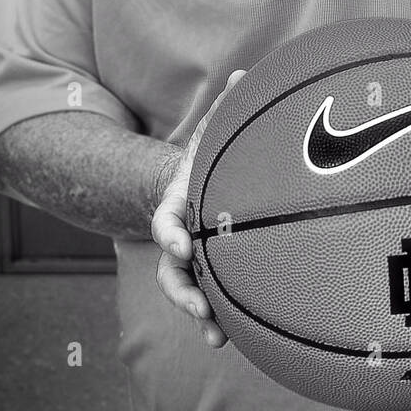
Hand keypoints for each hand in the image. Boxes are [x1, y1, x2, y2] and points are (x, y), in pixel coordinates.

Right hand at [151, 70, 245, 347]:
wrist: (200, 187)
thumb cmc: (211, 159)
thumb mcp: (214, 132)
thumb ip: (227, 106)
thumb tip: (245, 71)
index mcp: (177, 204)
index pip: (165, 220)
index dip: (169, 232)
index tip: (179, 242)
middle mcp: (178, 236)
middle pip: (171, 268)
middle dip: (182, 288)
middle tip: (199, 305)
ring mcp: (191, 260)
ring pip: (186, 291)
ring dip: (199, 313)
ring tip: (216, 337)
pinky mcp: (209, 274)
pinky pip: (209, 300)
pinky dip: (217, 320)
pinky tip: (231, 340)